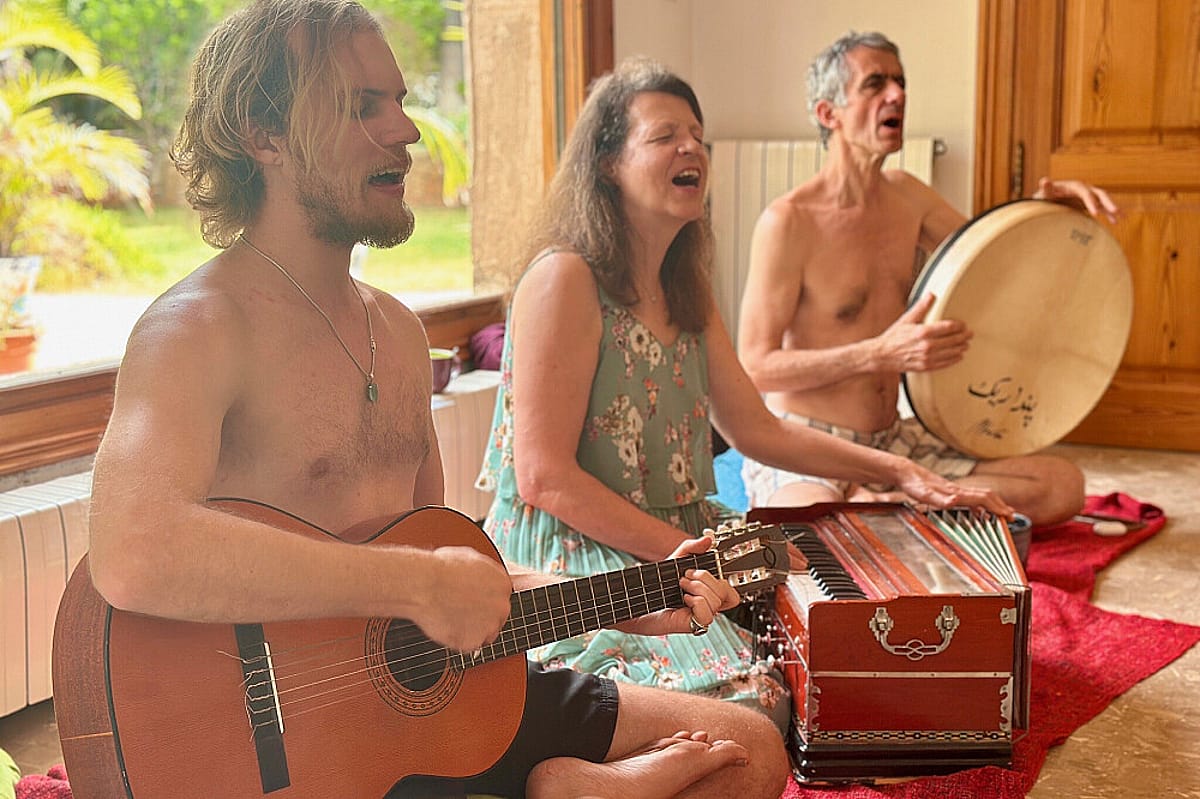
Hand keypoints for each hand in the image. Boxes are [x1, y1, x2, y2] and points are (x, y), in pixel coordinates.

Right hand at [414, 546, 512, 652]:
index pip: (500, 599)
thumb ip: (485, 572)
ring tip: (450, 618)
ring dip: (470, 629)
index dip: (484, 602)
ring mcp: (489, 625)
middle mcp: (501, 606)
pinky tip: (445, 625)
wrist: (424, 585)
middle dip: (480, 617)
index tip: (472, 602)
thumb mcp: (471, 558)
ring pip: (484, 634)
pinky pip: (467, 645)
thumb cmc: (441, 569)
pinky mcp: (474, 642)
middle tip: (460, 613)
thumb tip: (483, 577)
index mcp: (503, 584)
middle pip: (495, 618)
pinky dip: (457, 639)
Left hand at [614, 535, 738, 636]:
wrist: (637, 601)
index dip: (722, 578)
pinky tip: (684, 600)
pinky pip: (707, 615)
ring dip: (697, 588)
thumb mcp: (675, 561)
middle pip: (726, 592)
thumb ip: (691, 548)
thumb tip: (708, 540)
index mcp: (707, 592)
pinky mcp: (693, 625)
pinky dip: (696, 603)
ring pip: (716, 601)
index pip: (730, 590)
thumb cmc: (656, 586)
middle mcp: (707, 605)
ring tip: (681, 587)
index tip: (698, 570)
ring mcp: (701, 616)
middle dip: (705, 578)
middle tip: (685, 577)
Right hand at [876, 293, 971, 372]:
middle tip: (969, 334)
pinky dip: (954, 360)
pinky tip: (958, 356)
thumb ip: (921, 307)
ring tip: (965, 345)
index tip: (963, 325)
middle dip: (963, 337)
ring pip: (951, 353)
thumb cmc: (893, 338)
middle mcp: (926, 346)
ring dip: (961, 348)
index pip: (948, 327)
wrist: (882, 356)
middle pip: (952, 340)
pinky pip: (944, 364)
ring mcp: (927, 358)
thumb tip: (931, 295)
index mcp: (922, 332)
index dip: (959, 326)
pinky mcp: (925, 367)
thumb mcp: (906, 320)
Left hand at [892, 459, 1013, 517]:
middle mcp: (958, 490)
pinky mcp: (949, 491)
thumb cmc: (913, 484)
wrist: (906, 472)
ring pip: (979, 496)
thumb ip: (938, 499)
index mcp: (955, 492)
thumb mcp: (923, 494)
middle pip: (986, 495)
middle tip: (1012, 517)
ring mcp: (954, 489)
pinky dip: (980, 505)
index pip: (983, 498)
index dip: (997, 507)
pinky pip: (971, 498)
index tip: (1009, 516)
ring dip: (993, 505)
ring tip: (1002, 515)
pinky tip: (979, 513)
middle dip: (1000, 506)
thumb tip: (955, 501)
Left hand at [1033, 177, 1119, 223]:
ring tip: (1122, 217)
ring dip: (1112, 208)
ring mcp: (1088, 196)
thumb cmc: (1045, 196)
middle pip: (1098, 193)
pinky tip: (1115, 222)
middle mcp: (1084, 189)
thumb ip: (1045, 188)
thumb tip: (1044, 180)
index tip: (1095, 213)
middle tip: (1115, 211)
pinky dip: (1109, 214)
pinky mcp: (1089, 203)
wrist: (1047, 199)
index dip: (1090, 201)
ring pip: (1104, 201)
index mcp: (1074, 186)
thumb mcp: (1044, 193)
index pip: (1085, 192)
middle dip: (1108, 202)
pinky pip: (1102, 208)